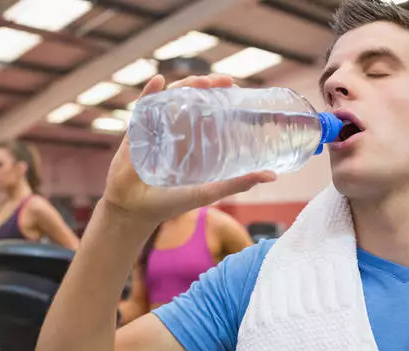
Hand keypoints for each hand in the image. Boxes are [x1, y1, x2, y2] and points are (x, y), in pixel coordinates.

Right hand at [103, 74, 275, 225]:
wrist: (135, 211)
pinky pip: (141, 108)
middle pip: (189, 98)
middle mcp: (172, 130)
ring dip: (184, 85)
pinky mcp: (135, 133)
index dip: (218, 95)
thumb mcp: (209, 191)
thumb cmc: (170, 203)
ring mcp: (153, 129)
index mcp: (190, 140)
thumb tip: (273, 175)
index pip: (205, 109)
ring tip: (200, 82)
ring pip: (169, 99)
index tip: (234, 87)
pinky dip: (149, 93)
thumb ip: (238, 183)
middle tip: (224, 82)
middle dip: (206, 86)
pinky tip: (158, 81)